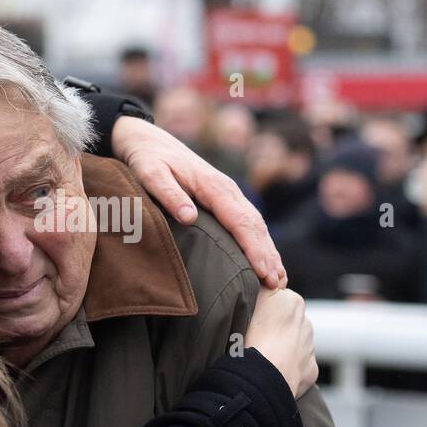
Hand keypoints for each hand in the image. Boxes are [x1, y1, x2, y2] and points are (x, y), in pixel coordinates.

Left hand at [111, 117, 285, 287]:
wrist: (148, 140)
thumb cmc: (148, 159)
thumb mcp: (151, 173)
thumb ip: (169, 195)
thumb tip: (188, 217)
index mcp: (214, 186)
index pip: (241, 222)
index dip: (254, 249)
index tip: (263, 273)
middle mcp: (228, 190)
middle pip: (256, 226)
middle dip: (268, 256)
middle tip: (277, 286)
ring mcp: (229, 194)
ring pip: (256, 225)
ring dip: (269, 252)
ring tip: (278, 281)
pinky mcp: (224, 199)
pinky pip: (248, 223)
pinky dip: (260, 243)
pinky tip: (265, 261)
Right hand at [245, 288, 317, 398]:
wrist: (263, 373)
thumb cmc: (252, 335)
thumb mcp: (252, 297)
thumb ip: (262, 282)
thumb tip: (268, 277)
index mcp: (292, 301)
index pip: (277, 300)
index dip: (263, 310)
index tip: (252, 320)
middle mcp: (306, 322)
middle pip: (287, 322)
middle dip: (275, 329)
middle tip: (255, 339)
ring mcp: (309, 348)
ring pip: (294, 345)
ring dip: (282, 349)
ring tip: (263, 357)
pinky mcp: (310, 370)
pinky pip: (299, 367)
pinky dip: (288, 369)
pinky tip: (274, 371)